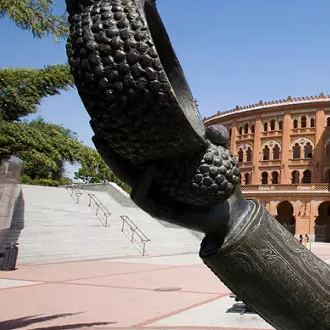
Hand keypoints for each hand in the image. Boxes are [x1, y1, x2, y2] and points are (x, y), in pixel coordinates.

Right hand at [93, 132, 245, 239]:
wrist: (234, 215)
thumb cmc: (223, 187)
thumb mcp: (221, 157)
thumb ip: (215, 140)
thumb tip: (208, 129)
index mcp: (165, 168)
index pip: (140, 150)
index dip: (125, 136)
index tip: (112, 115)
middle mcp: (156, 181)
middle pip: (124, 163)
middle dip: (107, 146)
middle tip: (95, 126)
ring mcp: (156, 197)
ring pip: (127, 179)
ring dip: (113, 161)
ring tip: (105, 142)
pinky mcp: (160, 212)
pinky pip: (143, 197)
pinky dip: (143, 183)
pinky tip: (149, 168)